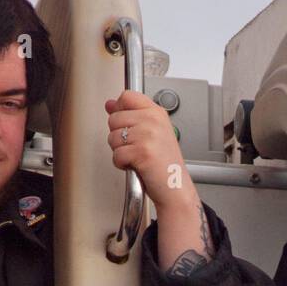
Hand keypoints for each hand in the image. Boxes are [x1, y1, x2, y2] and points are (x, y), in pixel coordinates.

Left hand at [105, 89, 189, 210]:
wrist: (176, 189)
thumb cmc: (165, 165)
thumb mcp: (153, 133)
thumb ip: (131, 116)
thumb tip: (110, 105)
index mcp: (157, 112)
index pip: (127, 96)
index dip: (119, 110)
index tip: (125, 123)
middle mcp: (153, 120)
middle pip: (115, 118)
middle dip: (118, 136)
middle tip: (135, 147)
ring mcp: (148, 135)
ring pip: (113, 137)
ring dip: (120, 151)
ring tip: (136, 157)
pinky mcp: (141, 151)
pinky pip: (116, 154)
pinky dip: (122, 164)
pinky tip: (135, 166)